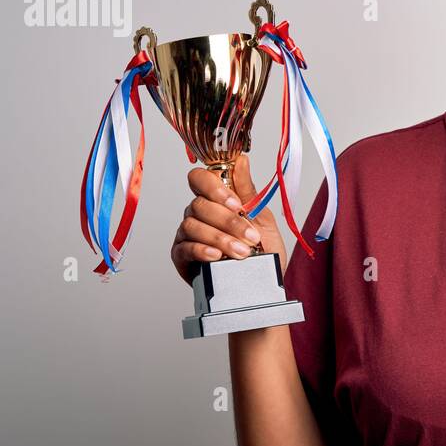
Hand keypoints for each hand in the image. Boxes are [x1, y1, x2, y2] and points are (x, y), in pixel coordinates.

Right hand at [171, 154, 286, 284]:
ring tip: (242, 253)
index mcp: (216, 200)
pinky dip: (202, 250)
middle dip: (228, 221)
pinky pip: (185, 247)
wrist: (261, 285)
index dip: (213, 187)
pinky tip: (216, 256)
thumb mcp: (262, 219)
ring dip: (220, 238)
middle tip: (250, 236)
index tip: (235, 203)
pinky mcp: (182, 256)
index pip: (201, 179)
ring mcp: (188, 234)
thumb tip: (241, 160)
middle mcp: (199, 214)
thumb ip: (248, 191)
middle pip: (199, 205)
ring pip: (193, 225)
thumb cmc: (263, 251)